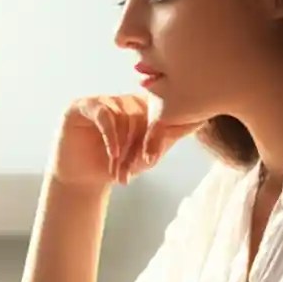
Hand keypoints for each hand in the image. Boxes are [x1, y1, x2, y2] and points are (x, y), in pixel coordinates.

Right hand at [50, 94, 201, 188]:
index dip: (160, 131)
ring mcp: (101, 100)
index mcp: (138, 106)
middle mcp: (120, 99)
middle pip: (142, 113)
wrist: (84, 182)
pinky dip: (112, 136)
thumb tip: (202, 120)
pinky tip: (115, 154)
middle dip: (142, 144)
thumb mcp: (149, 153)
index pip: (157, 109)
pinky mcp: (81, 106)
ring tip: (122, 170)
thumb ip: (171, 135)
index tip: (162, 148)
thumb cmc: (117, 167)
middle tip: (142, 166)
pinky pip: (103, 114)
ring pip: (123, 116)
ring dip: (125, 147)